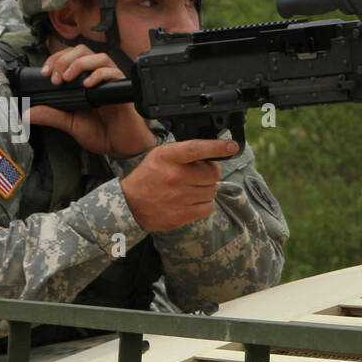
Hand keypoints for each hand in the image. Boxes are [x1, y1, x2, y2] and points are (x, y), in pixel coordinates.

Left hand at [24, 45, 156, 158]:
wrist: (121, 147)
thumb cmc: (102, 134)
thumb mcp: (69, 124)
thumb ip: (50, 115)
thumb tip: (27, 114)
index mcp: (84, 80)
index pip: (69, 57)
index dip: (55, 59)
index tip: (45, 73)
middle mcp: (98, 77)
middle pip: (82, 50)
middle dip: (65, 59)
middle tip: (56, 78)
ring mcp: (111, 81)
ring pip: (98, 57)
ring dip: (79, 64)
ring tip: (68, 79)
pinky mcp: (121, 89)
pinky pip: (113, 73)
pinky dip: (99, 75)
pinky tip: (88, 85)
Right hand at [120, 138, 239, 230]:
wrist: (130, 204)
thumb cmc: (149, 176)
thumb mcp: (161, 155)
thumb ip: (184, 152)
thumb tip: (213, 152)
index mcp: (168, 157)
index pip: (197, 149)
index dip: (217, 147)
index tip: (231, 146)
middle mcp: (174, 176)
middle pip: (213, 173)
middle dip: (211, 173)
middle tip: (201, 175)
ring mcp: (178, 197)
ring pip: (212, 191)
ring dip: (207, 189)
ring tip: (192, 188)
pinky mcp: (181, 214)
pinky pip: (208, 207)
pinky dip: (205, 204)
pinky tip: (193, 200)